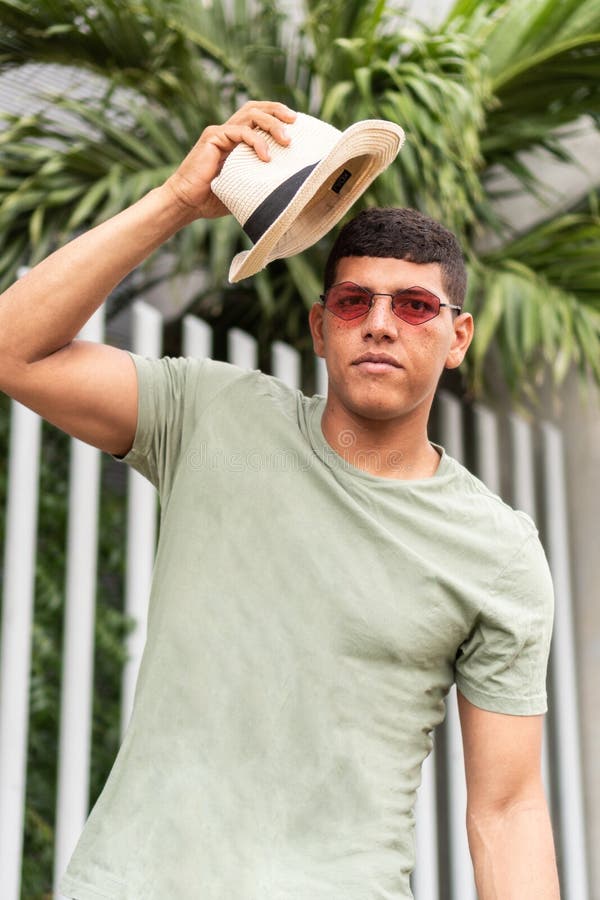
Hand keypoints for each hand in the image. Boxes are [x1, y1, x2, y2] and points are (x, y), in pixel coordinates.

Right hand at [163, 100, 296, 220]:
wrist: (188, 203)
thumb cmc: (213, 199)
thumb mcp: (244, 188)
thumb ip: (260, 180)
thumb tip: (288, 189)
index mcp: (236, 141)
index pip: (258, 118)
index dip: (277, 117)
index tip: (296, 125)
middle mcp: (229, 132)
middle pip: (256, 109)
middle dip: (277, 110)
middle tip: (295, 120)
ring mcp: (220, 132)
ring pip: (251, 116)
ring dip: (272, 124)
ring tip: (287, 140)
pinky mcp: (213, 137)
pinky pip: (240, 132)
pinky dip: (256, 142)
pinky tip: (266, 156)